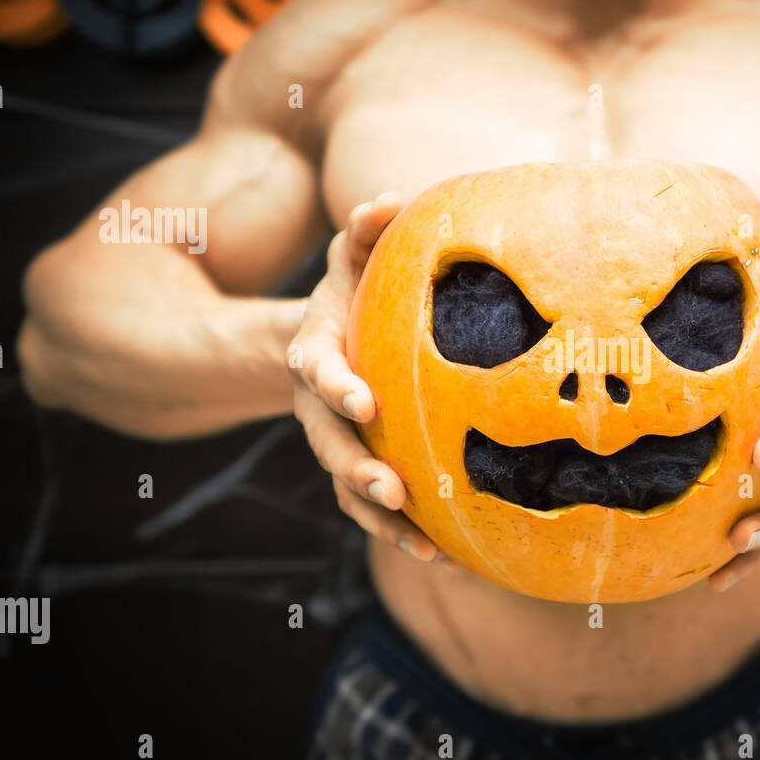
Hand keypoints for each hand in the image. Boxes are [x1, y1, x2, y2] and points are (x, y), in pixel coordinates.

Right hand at [288, 192, 446, 563]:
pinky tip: (444, 556)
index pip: (316, 367)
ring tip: (419, 541)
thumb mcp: (356, 253)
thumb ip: (367, 231)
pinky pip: (373, 508)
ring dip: (378, 516)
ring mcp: (336, 441)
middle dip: (354, 468)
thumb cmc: (359, 285)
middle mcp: (317, 405)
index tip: (364, 401)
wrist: (345, 329)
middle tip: (390, 488)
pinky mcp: (359, 467)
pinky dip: (401, 533)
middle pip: (326, 443)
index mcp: (314, 349)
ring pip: (346, 487)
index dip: (335, 385)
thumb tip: (387, 203)